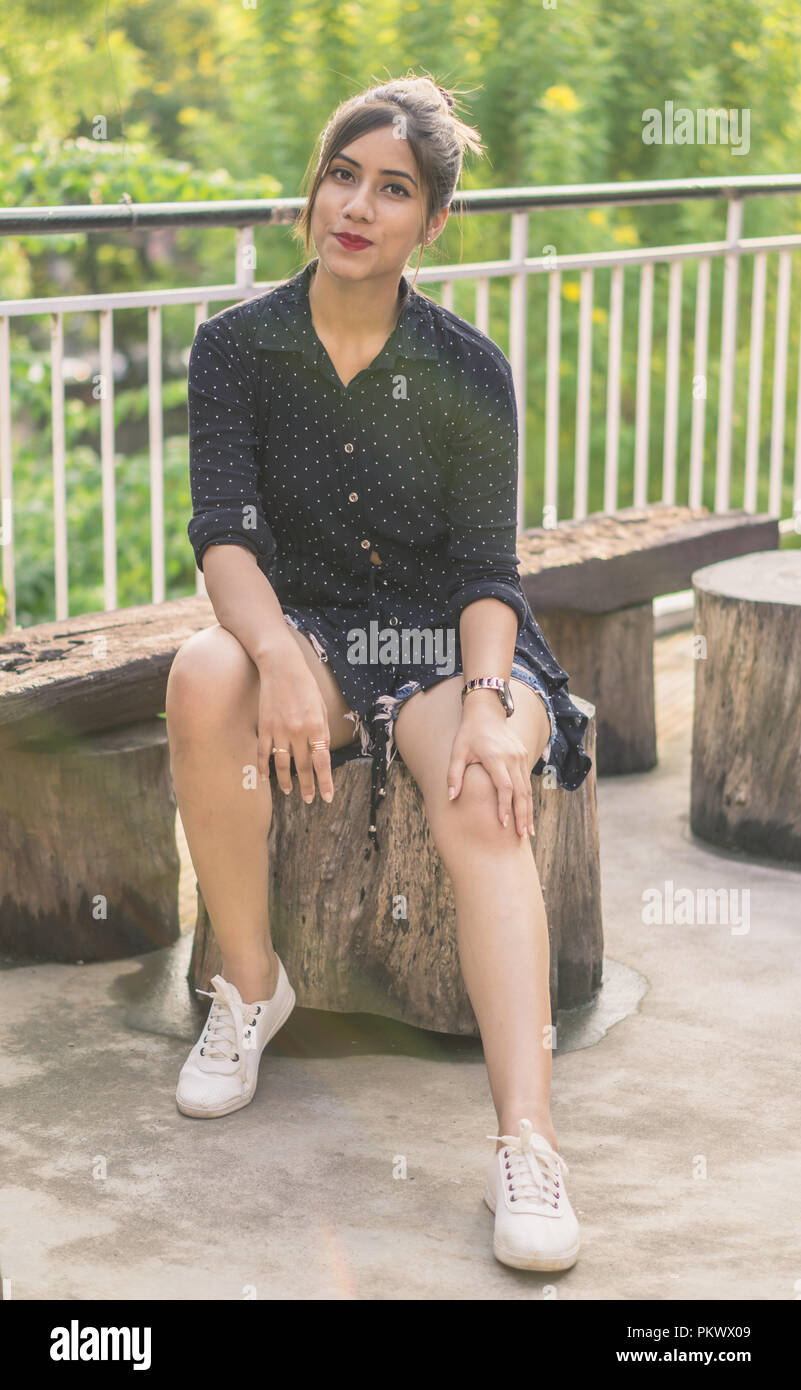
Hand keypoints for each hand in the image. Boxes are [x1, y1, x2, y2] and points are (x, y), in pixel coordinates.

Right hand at [257, 648, 334, 803]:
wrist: (281, 667)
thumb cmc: (306, 686)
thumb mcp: (322, 707)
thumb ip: (323, 732)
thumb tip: (322, 754)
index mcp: (316, 726)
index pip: (322, 762)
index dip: (325, 782)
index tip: (327, 797)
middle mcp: (298, 731)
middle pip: (302, 767)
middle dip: (307, 786)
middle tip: (310, 800)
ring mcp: (279, 730)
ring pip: (282, 764)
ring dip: (286, 781)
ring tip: (289, 792)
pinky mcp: (264, 727)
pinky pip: (263, 752)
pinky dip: (264, 767)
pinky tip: (265, 778)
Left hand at [447, 703, 534, 839]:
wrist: (486, 712)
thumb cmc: (468, 734)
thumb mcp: (457, 752)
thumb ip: (454, 775)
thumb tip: (451, 798)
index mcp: (495, 757)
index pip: (504, 786)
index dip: (504, 806)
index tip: (504, 824)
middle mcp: (512, 758)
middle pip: (520, 791)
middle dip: (522, 815)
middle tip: (523, 835)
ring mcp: (520, 757)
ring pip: (527, 789)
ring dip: (528, 811)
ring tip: (528, 831)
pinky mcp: (523, 756)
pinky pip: (527, 782)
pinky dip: (528, 800)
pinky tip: (526, 814)